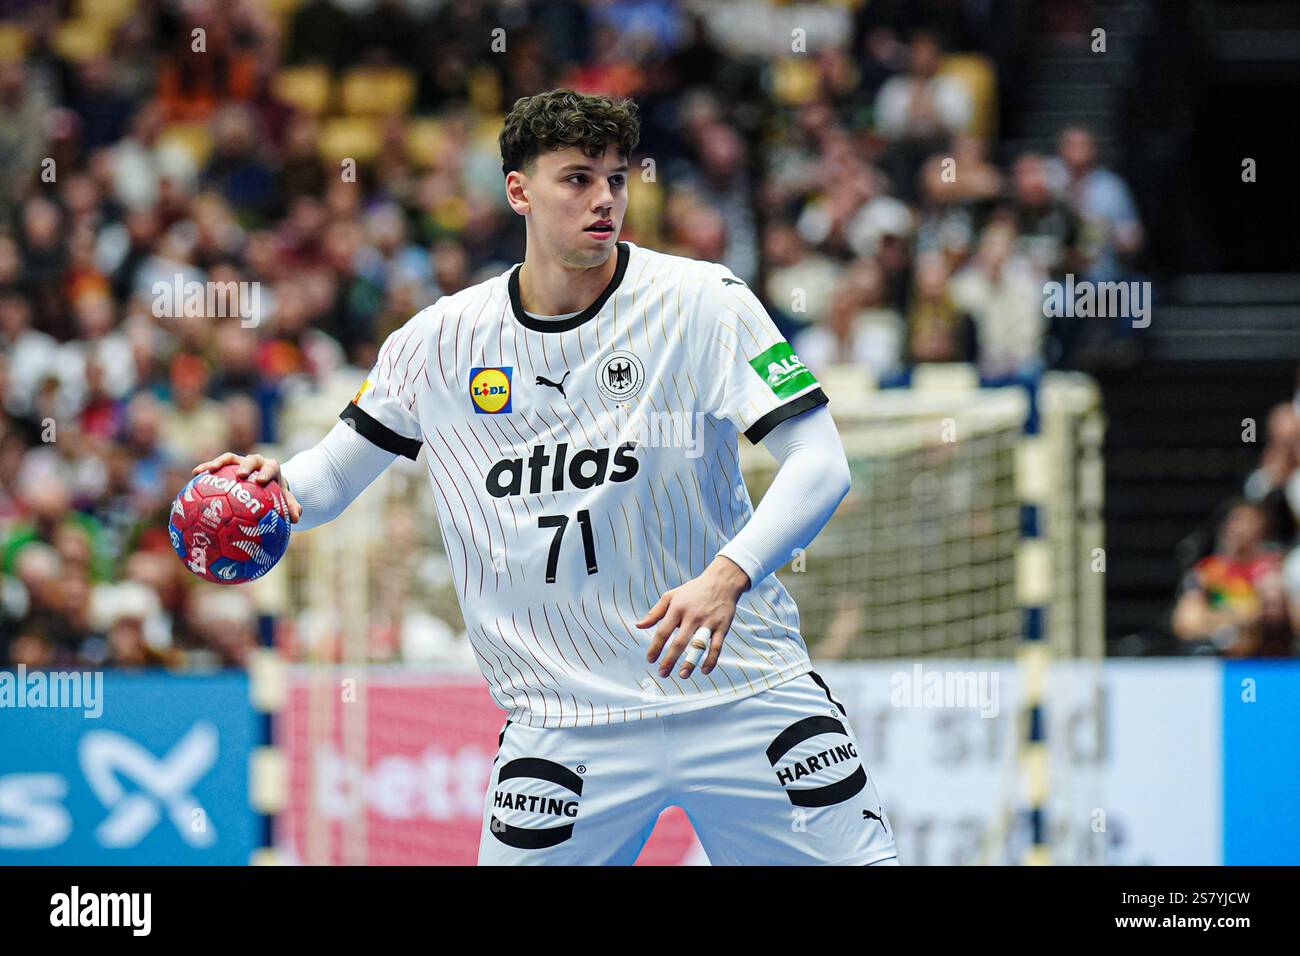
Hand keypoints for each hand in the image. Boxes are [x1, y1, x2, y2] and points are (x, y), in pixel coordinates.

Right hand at [192, 452, 301, 522]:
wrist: (266, 485)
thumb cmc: (275, 495)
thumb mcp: (284, 501)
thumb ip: (291, 508)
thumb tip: (296, 519)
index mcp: (271, 469)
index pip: (271, 467)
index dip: (266, 472)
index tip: (260, 481)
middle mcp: (256, 463)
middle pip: (251, 460)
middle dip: (245, 465)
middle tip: (239, 475)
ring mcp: (241, 462)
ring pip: (230, 458)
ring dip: (219, 462)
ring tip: (207, 471)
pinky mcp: (227, 465)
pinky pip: (216, 465)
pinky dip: (206, 467)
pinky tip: (194, 474)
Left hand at [637, 556, 749, 678]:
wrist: (722, 581)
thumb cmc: (693, 590)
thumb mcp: (671, 596)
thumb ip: (655, 613)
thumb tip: (639, 626)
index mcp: (678, 608)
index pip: (663, 631)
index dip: (655, 647)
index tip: (650, 660)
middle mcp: (693, 616)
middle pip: (679, 642)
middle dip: (669, 660)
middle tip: (662, 674)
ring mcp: (708, 622)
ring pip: (698, 645)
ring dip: (690, 662)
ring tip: (682, 675)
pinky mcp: (722, 626)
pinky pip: (717, 646)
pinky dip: (711, 660)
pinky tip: (704, 671)